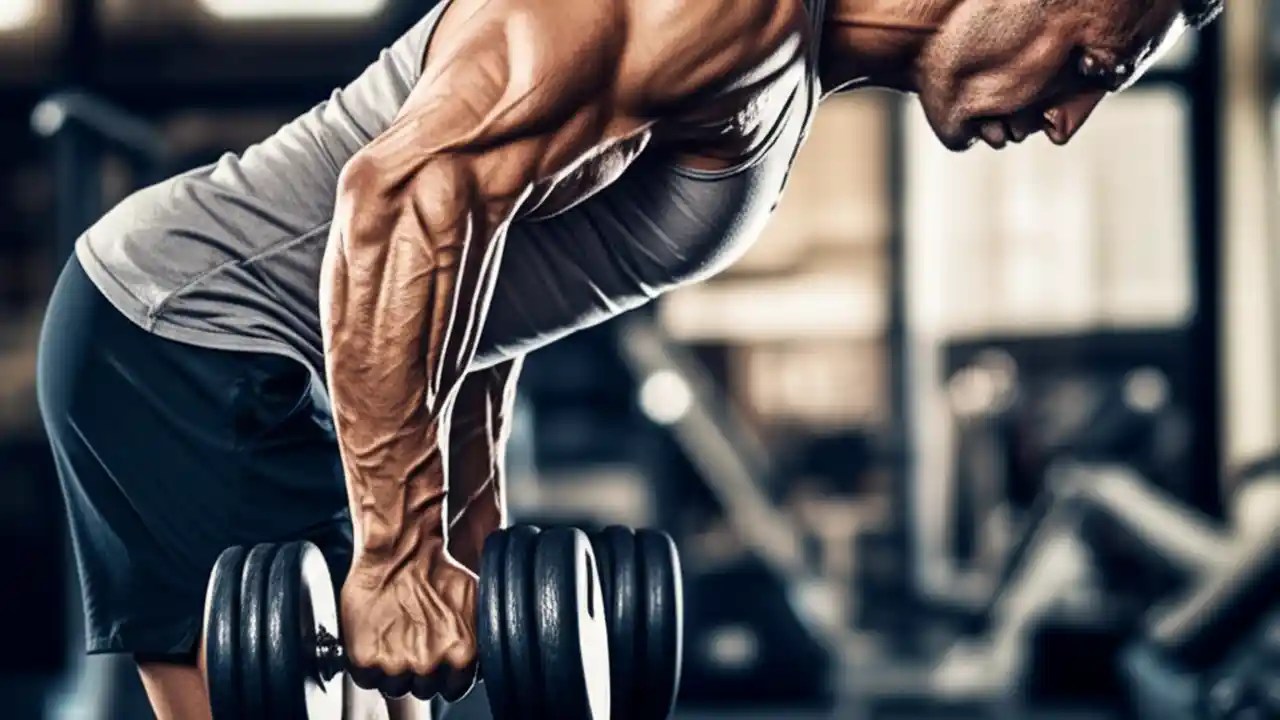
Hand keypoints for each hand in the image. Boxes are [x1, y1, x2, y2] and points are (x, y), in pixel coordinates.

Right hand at [341, 544, 478, 700]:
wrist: (399, 551)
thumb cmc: (436, 569)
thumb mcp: (475, 601)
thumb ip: (478, 634)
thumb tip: (479, 651)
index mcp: (461, 654)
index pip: (455, 688)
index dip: (445, 674)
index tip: (437, 660)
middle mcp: (429, 664)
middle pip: (425, 688)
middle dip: (420, 670)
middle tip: (413, 643)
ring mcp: (396, 664)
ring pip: (395, 686)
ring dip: (394, 669)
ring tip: (393, 639)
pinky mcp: (366, 659)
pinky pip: (367, 678)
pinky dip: (368, 665)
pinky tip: (376, 641)